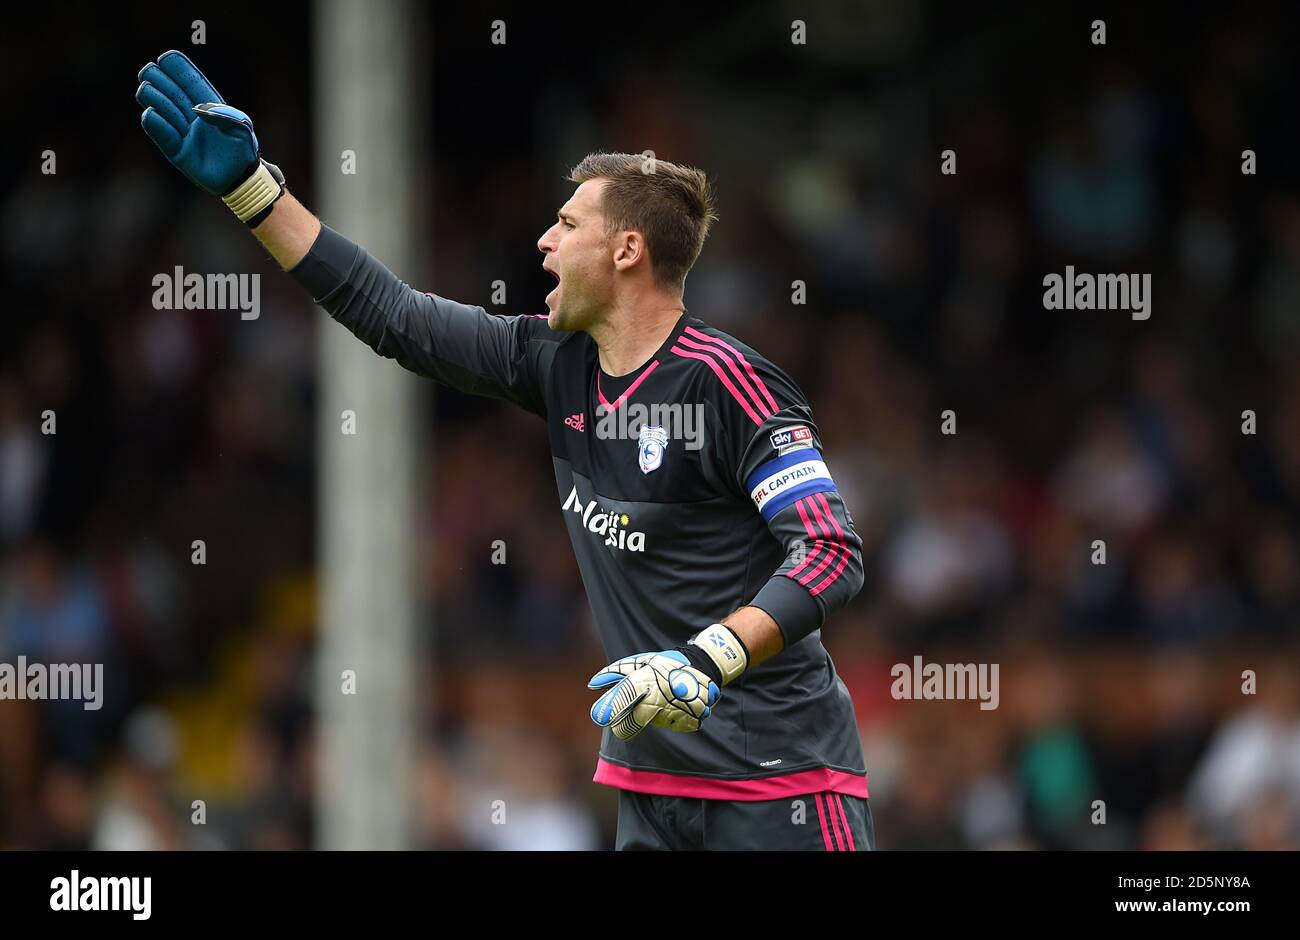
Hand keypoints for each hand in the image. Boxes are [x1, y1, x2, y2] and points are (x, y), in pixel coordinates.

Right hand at [136, 50, 284, 223]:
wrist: (240, 178)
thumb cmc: (243, 148)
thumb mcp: (241, 127)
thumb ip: (224, 113)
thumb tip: (198, 108)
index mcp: (208, 106)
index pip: (191, 83)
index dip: (179, 70)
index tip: (166, 57)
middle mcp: (192, 117)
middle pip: (172, 93)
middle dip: (160, 80)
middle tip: (148, 71)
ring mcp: (183, 133)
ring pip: (164, 111)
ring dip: (155, 99)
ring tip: (146, 88)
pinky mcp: (177, 152)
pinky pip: (164, 136)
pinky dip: (157, 125)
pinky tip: (150, 113)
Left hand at [587, 624, 749, 740]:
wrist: (703, 665)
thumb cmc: (664, 665)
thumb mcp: (640, 663)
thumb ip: (615, 674)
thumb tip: (592, 684)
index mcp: (647, 679)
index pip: (625, 696)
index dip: (612, 708)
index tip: (600, 717)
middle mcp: (662, 694)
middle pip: (637, 719)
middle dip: (626, 725)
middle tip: (620, 727)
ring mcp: (677, 707)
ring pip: (657, 722)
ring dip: (655, 717)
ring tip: (664, 700)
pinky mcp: (691, 718)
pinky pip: (675, 725)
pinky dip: (673, 719)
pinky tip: (676, 706)